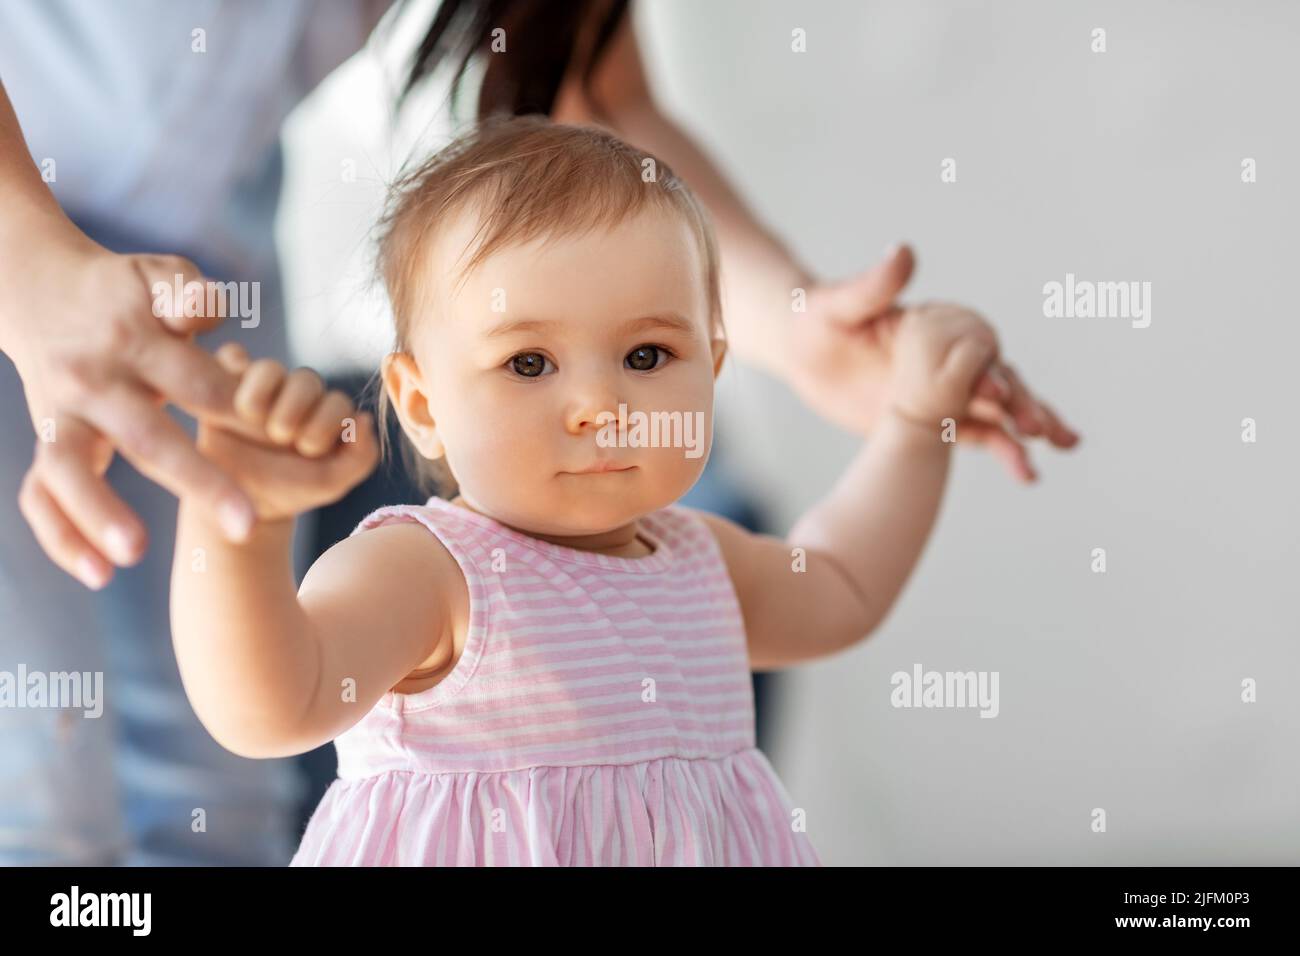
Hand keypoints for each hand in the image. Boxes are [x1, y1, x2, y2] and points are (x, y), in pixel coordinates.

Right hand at [5, 237, 259, 588]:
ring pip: (71, 469)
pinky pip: (39, 494)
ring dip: (101, 514)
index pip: (199, 385)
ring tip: (135, 556)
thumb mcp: (158, 276)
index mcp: (132, 342)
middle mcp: (93, 382)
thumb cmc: (124, 291)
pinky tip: (97, 574)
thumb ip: (190, 295)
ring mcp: (60, 414)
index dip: (245, 415)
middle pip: (147, 437)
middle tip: (246, 523)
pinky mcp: (44, 440)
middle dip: (196, 481)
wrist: (38, 290)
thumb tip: (211, 315)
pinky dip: (61, 536)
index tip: (284, 445)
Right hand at [195, 344, 377, 522]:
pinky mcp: (225, 383)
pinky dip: (230, 367)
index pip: (337, 402)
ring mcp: (261, 388)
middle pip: (306, 379)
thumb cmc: (289, 488)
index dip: (327, 422)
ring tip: (252, 417)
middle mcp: (296, 396)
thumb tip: (365, 418)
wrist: (237, 500)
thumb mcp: (331, 483)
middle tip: (280, 435)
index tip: (308, 449)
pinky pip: (231, 357)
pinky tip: (227, 397)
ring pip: (269, 368)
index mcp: (326, 415)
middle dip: (296, 407)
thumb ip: (361, 457)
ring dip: (262, 389)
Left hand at [786, 248, 1077, 481]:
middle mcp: (953, 355)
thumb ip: (873, 285)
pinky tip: (1029, 472)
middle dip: (1021, 401)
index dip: (985, 367)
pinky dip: (1006, 451)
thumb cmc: (817, 317)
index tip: (993, 392)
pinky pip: (979, 436)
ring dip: (1031, 425)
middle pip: (998, 376)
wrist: (803, 353)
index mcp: (938, 323)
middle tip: (1038, 427)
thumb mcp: (838, 302)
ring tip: (1062, 444)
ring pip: (1001, 408)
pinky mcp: (939, 419)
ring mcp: (950, 388)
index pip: (973, 344)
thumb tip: (902, 251)